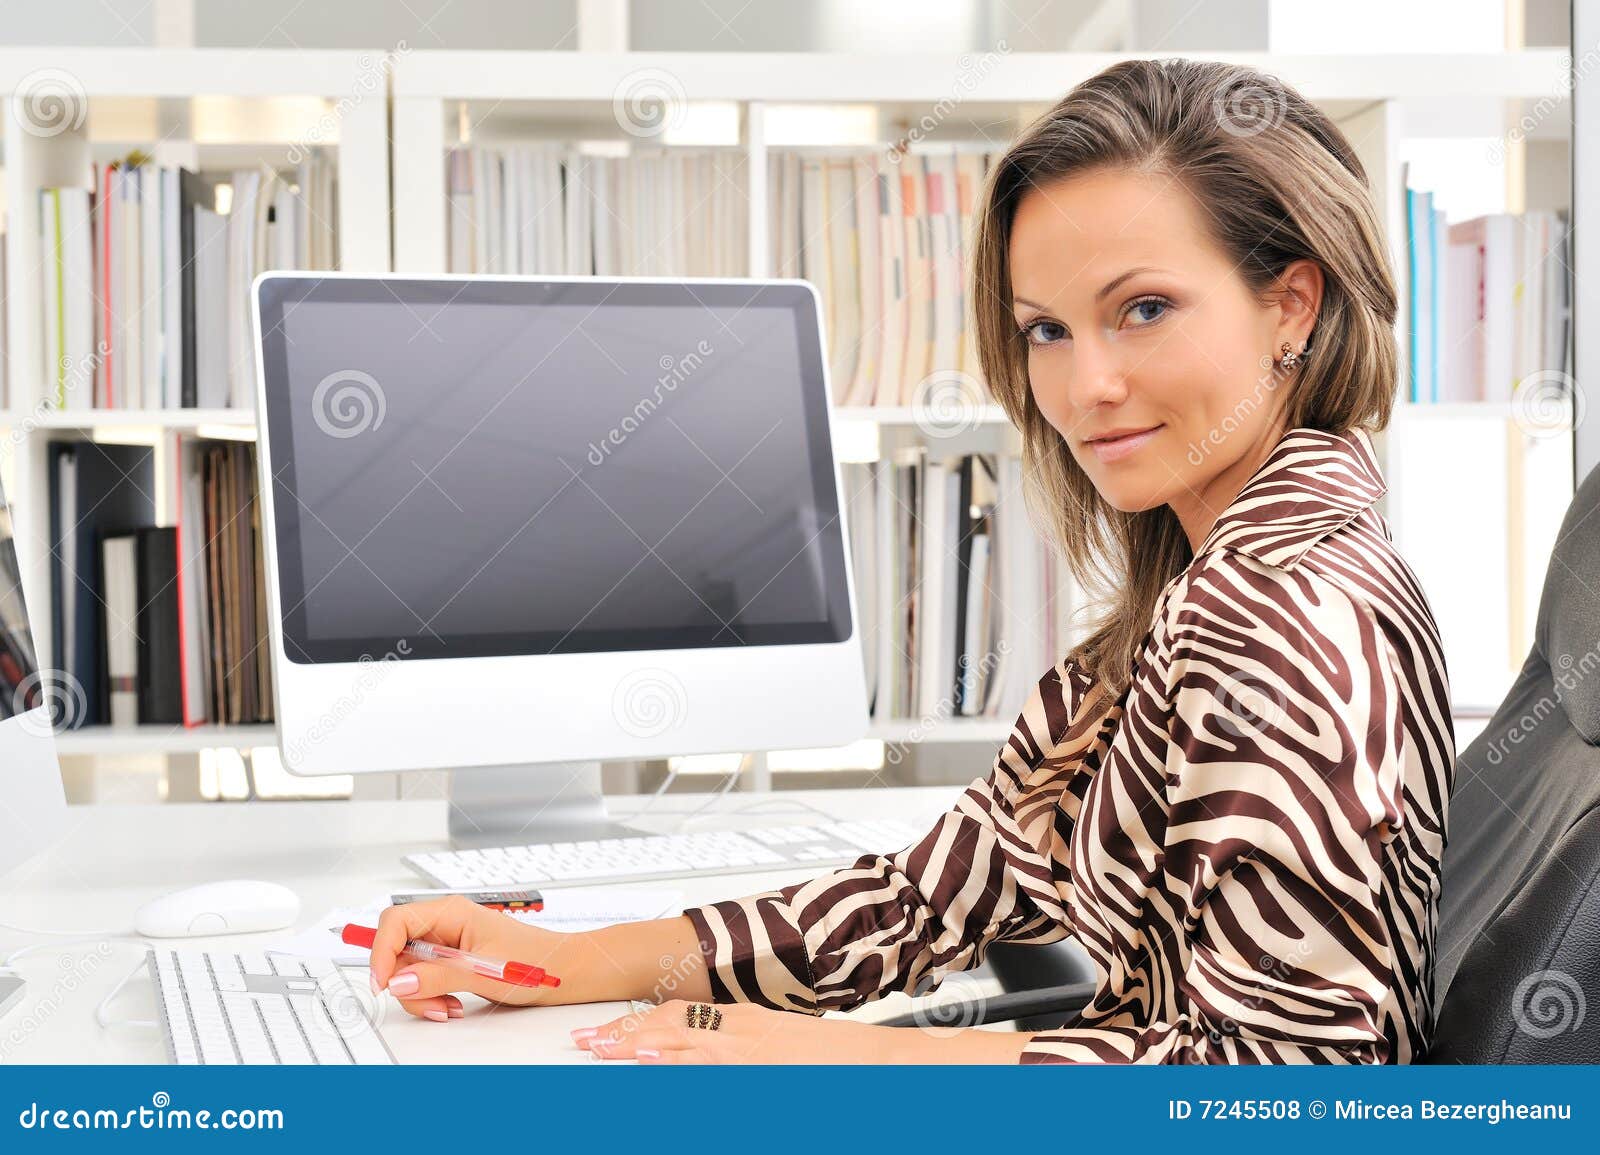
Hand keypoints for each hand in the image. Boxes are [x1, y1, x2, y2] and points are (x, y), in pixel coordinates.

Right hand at [369, 895, 583, 1021]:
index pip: (395, 922)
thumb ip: (439, 976)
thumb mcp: (484, 971)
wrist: (564, 971)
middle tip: (431, 1004)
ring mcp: (448, 944)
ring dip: (421, 995)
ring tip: (449, 1007)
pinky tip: (453, 1005)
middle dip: (406, 983)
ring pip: (408, 970)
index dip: (381, 951)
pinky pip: (425, 979)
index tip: (381, 983)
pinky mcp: (452, 961)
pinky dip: (432, 997)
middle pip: (397, 950)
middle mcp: (445, 924)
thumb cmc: (536, 960)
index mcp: (452, 912)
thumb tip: (398, 981)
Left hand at [571, 999, 907, 1063]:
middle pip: (667, 1025)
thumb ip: (739, 1051)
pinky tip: (648, 1063)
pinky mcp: (756, 1069)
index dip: (637, 1023)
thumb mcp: (776, 1048)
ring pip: (677, 1042)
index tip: (606, 1032)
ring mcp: (746, 1050)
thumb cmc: (833, 1062)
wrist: (878, 1062)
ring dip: (634, 1046)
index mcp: (743, 1020)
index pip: (677, 1014)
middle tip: (583, 1042)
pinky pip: (705, 1066)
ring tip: (598, 1050)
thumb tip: (705, 1060)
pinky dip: (674, 1065)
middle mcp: (740, 1030)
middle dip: (621, 1034)